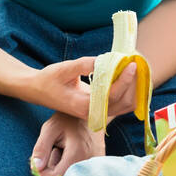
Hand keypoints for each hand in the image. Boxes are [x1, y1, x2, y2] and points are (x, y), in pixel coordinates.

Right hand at [24, 57, 141, 122]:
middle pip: (124, 103)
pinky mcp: (101, 109)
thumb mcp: (64, 68)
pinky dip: (129, 90)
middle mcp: (93, 114)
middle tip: (136, 62)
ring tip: (133, 67)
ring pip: (126, 105)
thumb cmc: (49, 79)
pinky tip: (128, 75)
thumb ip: (84, 65)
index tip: (131, 64)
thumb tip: (105, 61)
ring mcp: (98, 114)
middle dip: (133, 83)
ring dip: (134, 88)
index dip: (124, 81)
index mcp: (82, 106)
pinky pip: (122, 103)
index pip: (111, 96)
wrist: (39, 90)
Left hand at [30, 111, 105, 175]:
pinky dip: (72, 167)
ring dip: (62, 168)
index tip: (44, 157)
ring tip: (65, 151)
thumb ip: (41, 148)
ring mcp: (97, 163)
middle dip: (54, 169)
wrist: (91, 111)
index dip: (43, 171)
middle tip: (56, 151)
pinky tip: (73, 154)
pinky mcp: (100, 164)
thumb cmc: (68, 119)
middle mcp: (90, 161)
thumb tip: (36, 168)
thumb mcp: (50, 128)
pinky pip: (80, 173)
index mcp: (77, 153)